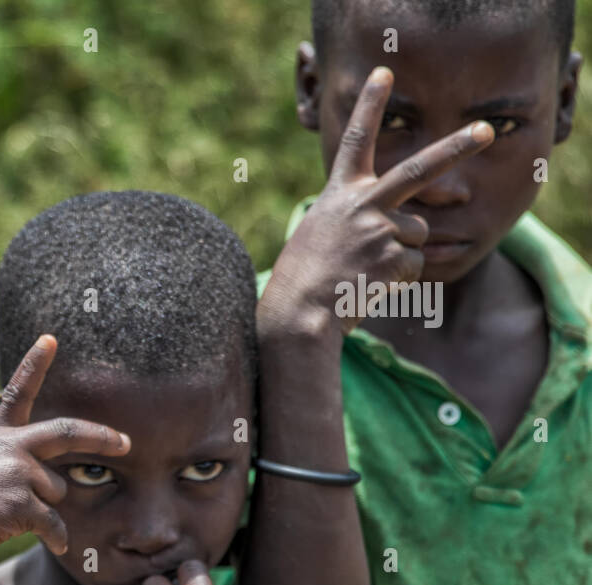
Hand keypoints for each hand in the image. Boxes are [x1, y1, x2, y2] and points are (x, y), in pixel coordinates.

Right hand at [0, 335, 130, 568]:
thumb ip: (1, 456)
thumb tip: (30, 452)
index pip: (17, 392)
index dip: (34, 363)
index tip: (50, 338)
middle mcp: (9, 447)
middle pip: (68, 433)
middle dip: (103, 437)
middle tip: (126, 442)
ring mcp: (17, 473)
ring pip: (57, 491)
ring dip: (43, 508)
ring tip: (6, 516)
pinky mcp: (22, 504)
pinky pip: (55, 523)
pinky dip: (56, 538)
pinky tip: (54, 545)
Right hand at [260, 66, 494, 337]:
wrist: (297, 312)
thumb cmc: (305, 278)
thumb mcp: (321, 234)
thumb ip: (359, 218)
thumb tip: (412, 232)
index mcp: (339, 194)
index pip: (356, 141)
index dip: (369, 106)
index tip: (383, 73)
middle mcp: (361, 204)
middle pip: (418, 169)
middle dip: (456, 147)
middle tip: (487, 131)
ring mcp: (379, 229)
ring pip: (416, 233)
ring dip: (399, 253)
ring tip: (364, 270)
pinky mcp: (392, 256)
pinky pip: (413, 264)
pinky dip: (396, 279)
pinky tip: (368, 284)